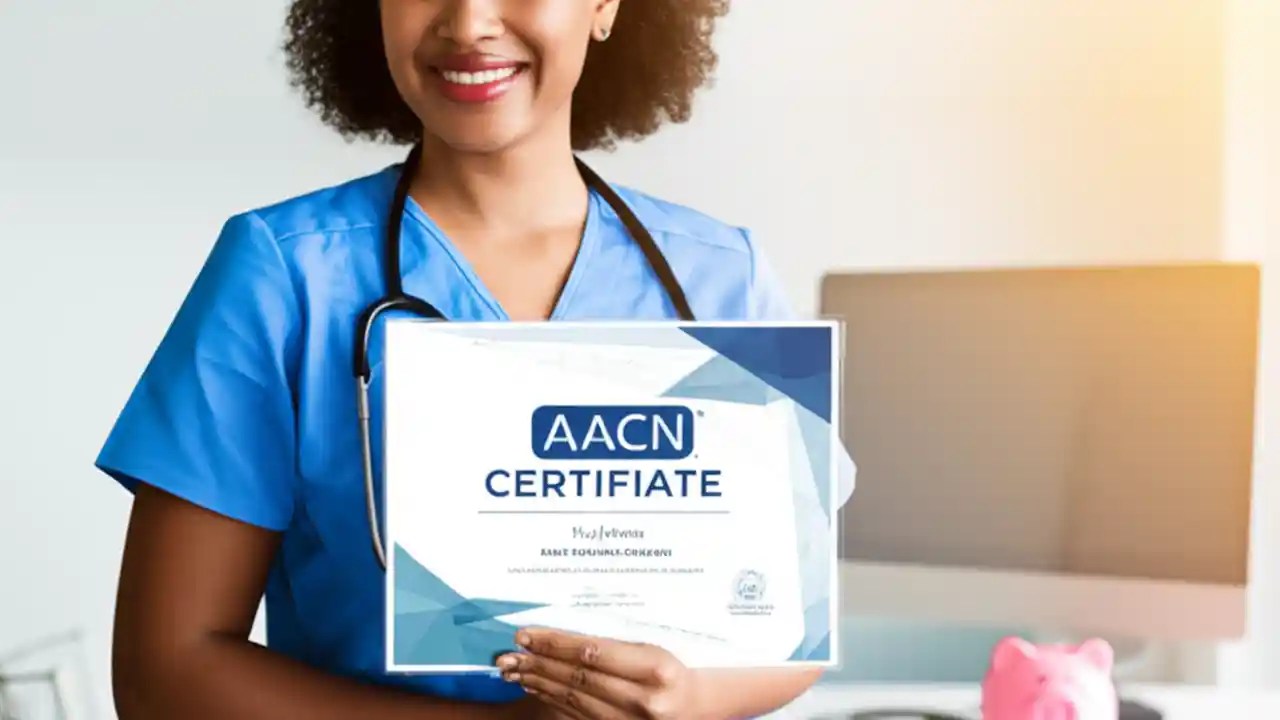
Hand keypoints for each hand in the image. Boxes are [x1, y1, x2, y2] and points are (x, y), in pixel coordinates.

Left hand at [496, 628, 701, 719]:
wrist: (692, 708)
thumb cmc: (669, 671)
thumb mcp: (651, 651)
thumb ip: (612, 647)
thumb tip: (560, 641)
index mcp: (654, 668)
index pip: (594, 653)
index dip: (556, 643)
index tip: (528, 634)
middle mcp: (642, 699)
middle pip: (579, 677)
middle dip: (539, 663)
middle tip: (509, 653)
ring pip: (573, 698)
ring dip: (538, 682)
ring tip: (512, 669)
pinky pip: (576, 715)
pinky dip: (551, 699)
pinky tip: (534, 686)